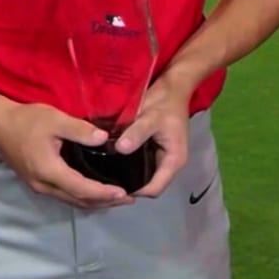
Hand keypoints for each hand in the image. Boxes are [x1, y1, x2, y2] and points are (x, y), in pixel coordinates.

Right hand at [0, 101, 132, 208]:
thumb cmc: (26, 121)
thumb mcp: (55, 119)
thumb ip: (80, 130)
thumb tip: (104, 138)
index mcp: (49, 171)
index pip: (82, 189)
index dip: (104, 193)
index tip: (124, 193)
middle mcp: (44, 185)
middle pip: (78, 200)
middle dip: (104, 202)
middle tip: (128, 198)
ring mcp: (39, 186)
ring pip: (71, 201)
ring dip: (94, 202)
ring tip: (115, 197)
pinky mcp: (37, 183)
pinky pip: (64, 195)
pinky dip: (82, 196)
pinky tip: (93, 190)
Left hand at [113, 77, 190, 197]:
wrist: (172, 86)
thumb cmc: (165, 103)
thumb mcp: (151, 117)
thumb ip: (137, 133)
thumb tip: (120, 149)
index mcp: (174, 161)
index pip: (155, 189)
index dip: (135, 191)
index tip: (112, 186)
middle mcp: (169, 164)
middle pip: (148, 186)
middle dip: (128, 186)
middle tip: (103, 182)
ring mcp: (161, 158)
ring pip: (143, 177)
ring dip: (127, 177)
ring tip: (105, 174)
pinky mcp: (153, 151)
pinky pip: (140, 166)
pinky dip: (128, 166)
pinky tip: (112, 162)